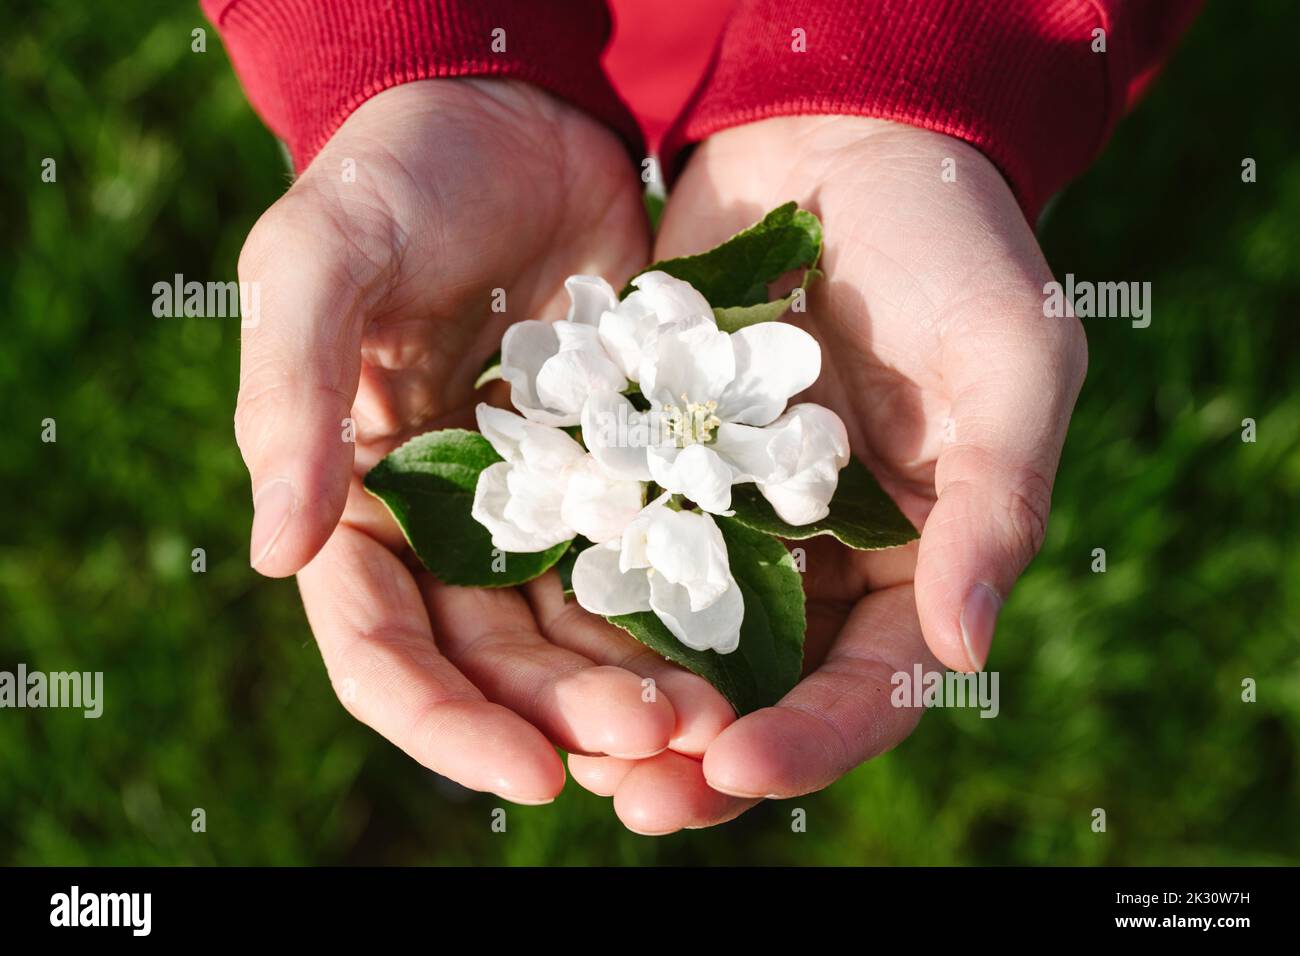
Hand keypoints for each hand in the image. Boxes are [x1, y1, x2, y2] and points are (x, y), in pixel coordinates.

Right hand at [234, 79, 730, 802]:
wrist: (518, 115)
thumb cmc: (399, 174)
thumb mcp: (321, 260)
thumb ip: (289, 397)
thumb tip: (275, 555)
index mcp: (357, 499)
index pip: (382, 647)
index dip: (445, 721)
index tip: (527, 772)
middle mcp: (446, 524)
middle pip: (498, 658)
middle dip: (569, 713)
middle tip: (660, 737)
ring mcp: (538, 502)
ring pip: (581, 628)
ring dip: (637, 682)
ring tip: (712, 716)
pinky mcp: (616, 467)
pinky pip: (648, 557)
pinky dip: (684, 607)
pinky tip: (738, 641)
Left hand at [568, 116, 1086, 830]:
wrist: (844, 141)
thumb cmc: (954, 248)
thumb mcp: (1008, 364)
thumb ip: (995, 502)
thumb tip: (964, 644)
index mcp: (914, 557)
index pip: (874, 685)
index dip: (814, 741)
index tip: (737, 766)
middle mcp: (820, 559)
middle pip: (766, 689)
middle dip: (700, 752)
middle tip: (634, 794)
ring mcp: (730, 515)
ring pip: (678, 636)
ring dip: (625, 694)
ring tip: (565, 745)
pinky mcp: (657, 462)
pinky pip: (616, 539)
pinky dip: (578, 590)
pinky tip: (522, 628)